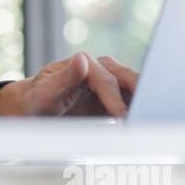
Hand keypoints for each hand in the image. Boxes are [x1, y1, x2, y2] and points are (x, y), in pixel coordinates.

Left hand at [0, 52, 137, 117]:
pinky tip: (147, 125)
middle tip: (147, 119)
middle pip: (129, 80)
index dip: (115, 100)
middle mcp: (100, 68)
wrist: (32, 109)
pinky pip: (133, 102)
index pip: (107, 81)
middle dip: (141, 96)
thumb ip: (64, 78)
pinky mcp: (114, 97)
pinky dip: (141, 111)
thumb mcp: (44, 93)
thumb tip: (82, 60)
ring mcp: (109, 82)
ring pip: (136, 89)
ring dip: (145, 103)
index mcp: (84, 63)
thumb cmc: (35, 101)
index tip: (122, 117)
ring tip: (153, 123)